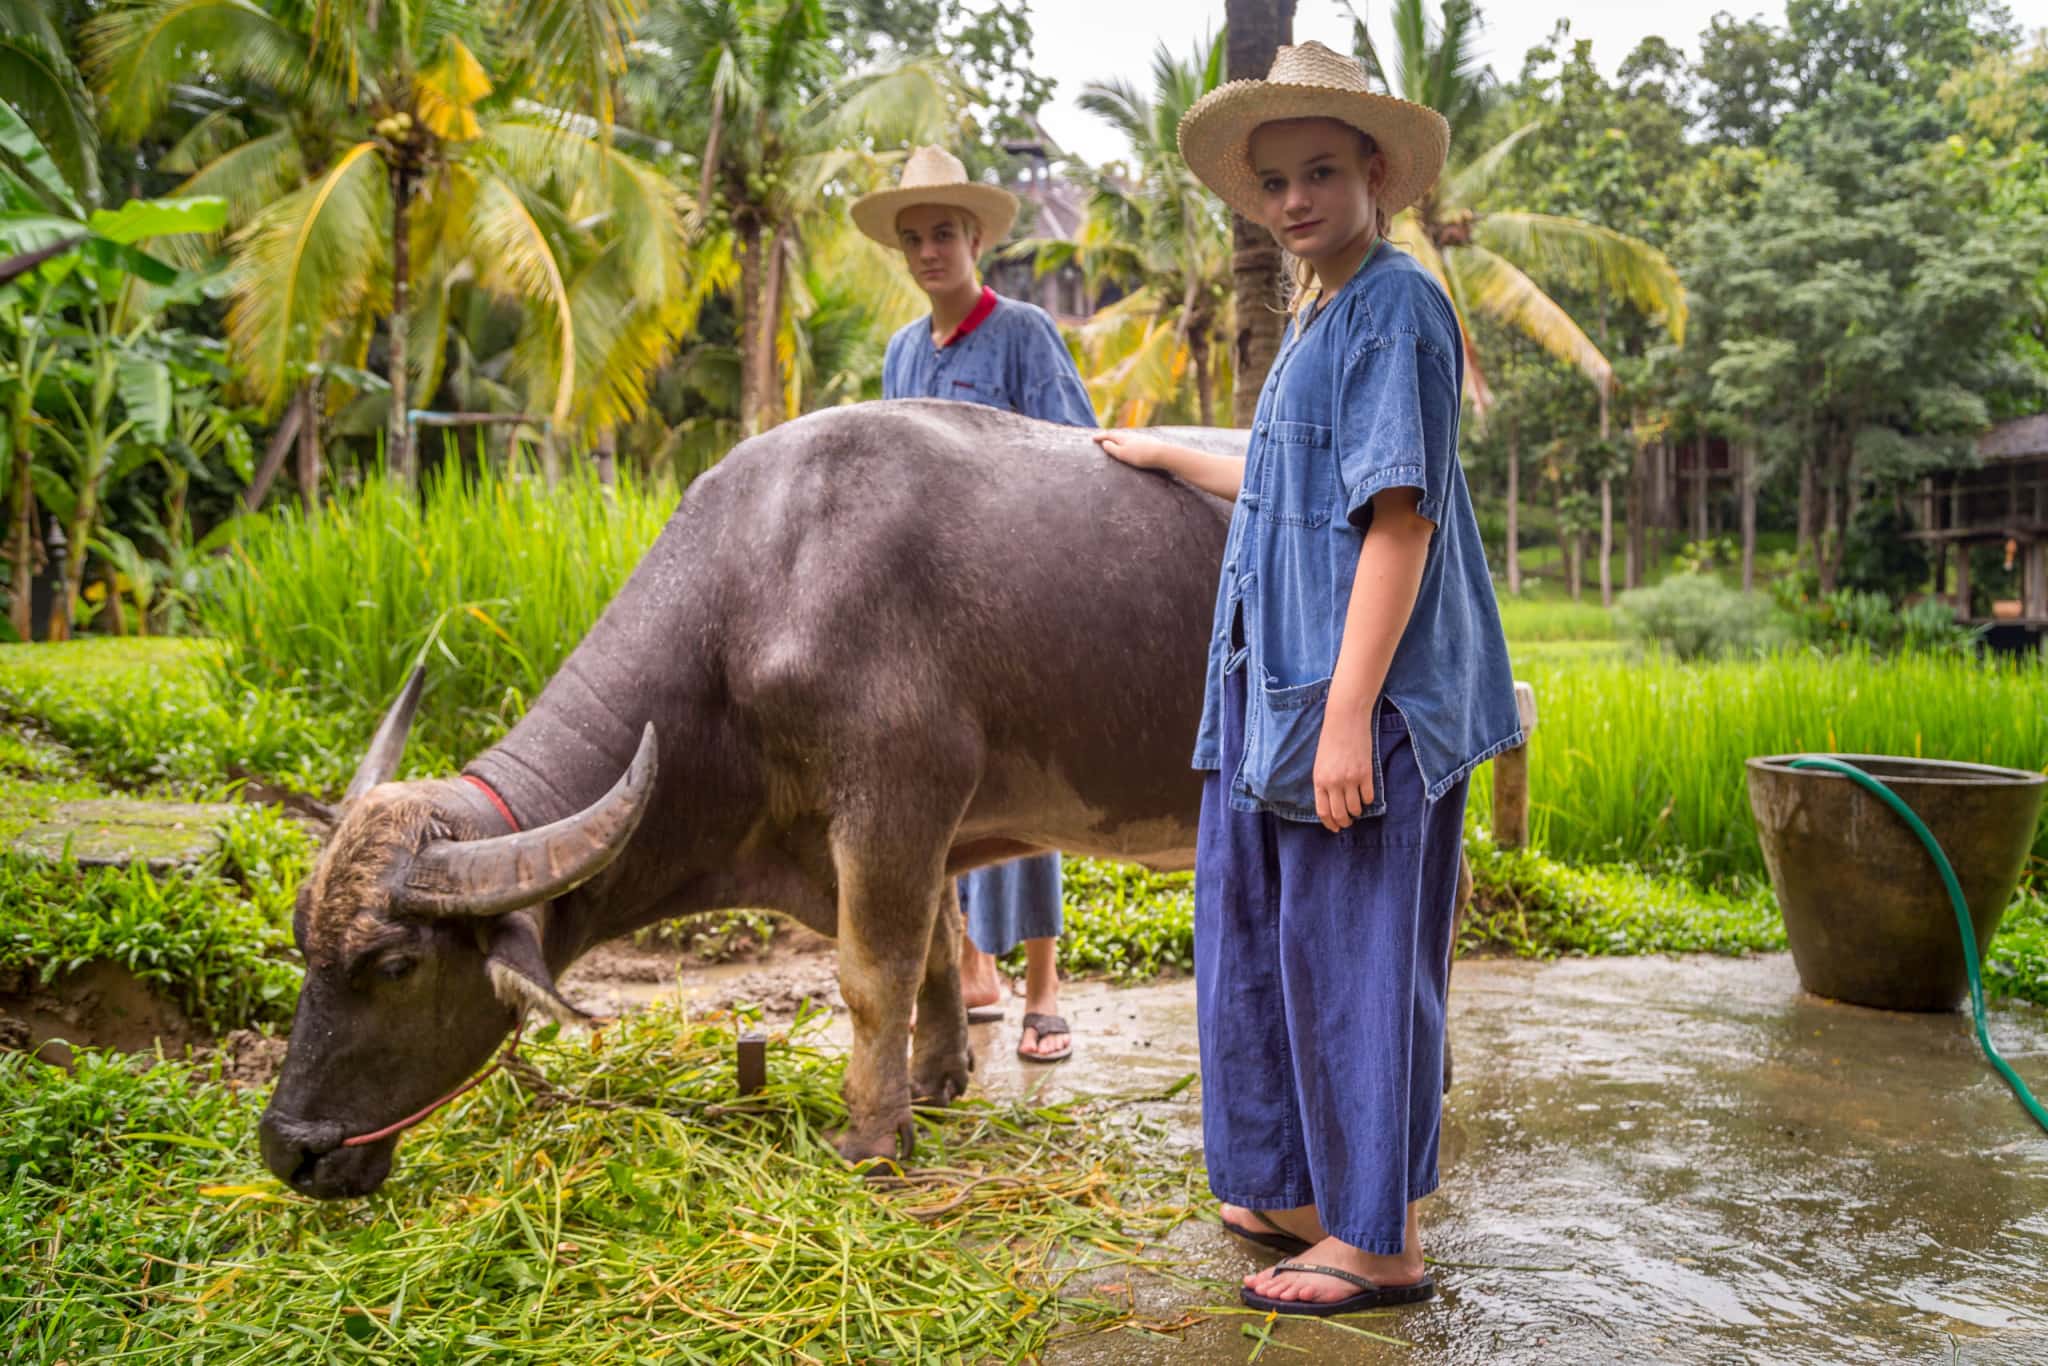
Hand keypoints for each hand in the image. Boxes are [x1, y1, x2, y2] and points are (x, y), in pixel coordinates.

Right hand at [1092, 430, 1171, 468]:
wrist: (1162, 454)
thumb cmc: (1140, 456)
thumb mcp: (1122, 454)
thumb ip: (1112, 448)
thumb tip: (1105, 442)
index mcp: (1123, 437)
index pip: (1109, 435)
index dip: (1100, 436)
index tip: (1093, 438)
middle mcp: (1131, 435)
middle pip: (1117, 434)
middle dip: (1109, 436)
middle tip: (1102, 438)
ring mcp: (1140, 437)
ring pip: (1126, 436)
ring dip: (1118, 438)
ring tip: (1115, 441)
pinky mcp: (1148, 442)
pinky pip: (1133, 440)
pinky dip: (1127, 441)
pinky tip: (1131, 445)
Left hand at [1311, 696, 1375, 832]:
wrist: (1345, 720)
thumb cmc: (1331, 739)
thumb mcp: (1320, 762)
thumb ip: (1324, 782)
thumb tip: (1331, 802)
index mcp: (1319, 780)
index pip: (1323, 811)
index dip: (1330, 823)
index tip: (1335, 827)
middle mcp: (1334, 783)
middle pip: (1339, 814)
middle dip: (1344, 822)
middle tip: (1348, 822)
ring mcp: (1350, 779)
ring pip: (1355, 808)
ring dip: (1356, 812)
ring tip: (1357, 809)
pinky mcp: (1366, 773)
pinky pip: (1369, 796)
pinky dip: (1368, 800)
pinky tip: (1366, 796)